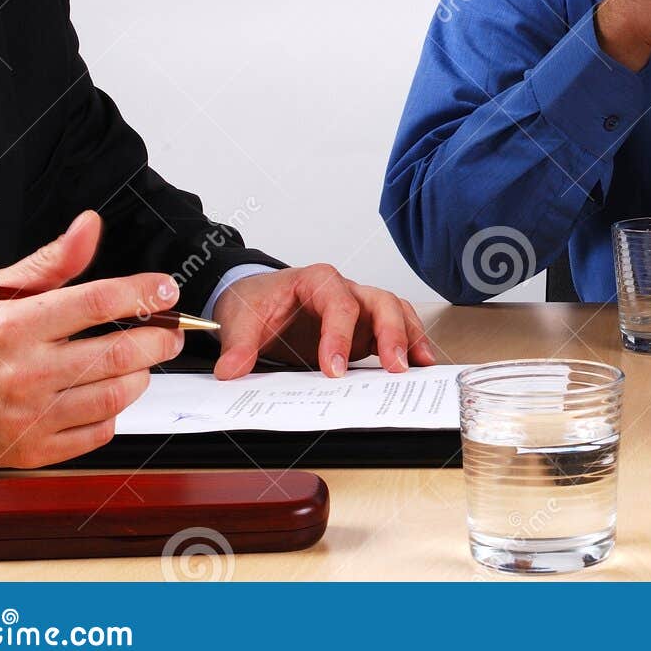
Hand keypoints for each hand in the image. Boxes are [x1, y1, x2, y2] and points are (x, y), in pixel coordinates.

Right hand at [0, 210, 184, 468]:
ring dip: (141, 375)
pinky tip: (106, 395)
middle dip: (160, 340)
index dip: (144, 293)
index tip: (166, 290)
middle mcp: (26, 371)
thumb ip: (52, 260)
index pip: (98, 302)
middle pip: (119, 353)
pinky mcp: (34, 449)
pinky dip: (114, 412)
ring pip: (116, 395)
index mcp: (17, 325)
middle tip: (169, 332)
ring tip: (139, 362)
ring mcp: (30, 416)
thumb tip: (89, 227)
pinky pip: (98, 432)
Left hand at [211, 266, 434, 379]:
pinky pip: (396, 328)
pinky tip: (419, 364)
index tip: (334, 370)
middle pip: (381, 302)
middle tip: (394, 367)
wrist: (256, 297)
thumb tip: (231, 370)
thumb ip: (239, 344)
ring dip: (409, 337)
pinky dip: (410, 343)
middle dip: (391, 334)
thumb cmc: (255, 302)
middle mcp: (345, 289)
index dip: (340, 336)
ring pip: (396, 311)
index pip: (338, 304)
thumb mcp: (240, 319)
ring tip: (417, 366)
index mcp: (317, 280)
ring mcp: (360, 307)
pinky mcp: (365, 327)